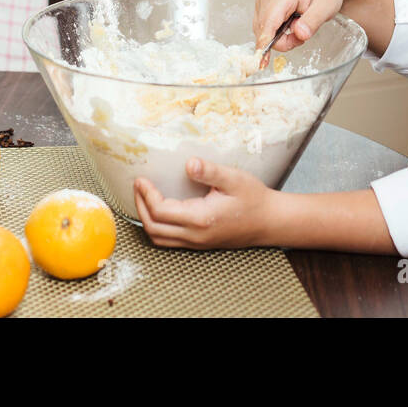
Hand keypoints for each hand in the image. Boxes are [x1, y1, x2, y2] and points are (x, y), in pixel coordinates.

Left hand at [134, 158, 276, 248]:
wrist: (269, 221)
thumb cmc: (254, 199)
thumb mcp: (234, 179)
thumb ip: (210, 171)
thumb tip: (189, 163)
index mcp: (200, 219)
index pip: (160, 211)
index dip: (146, 195)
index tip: (141, 179)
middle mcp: (195, 235)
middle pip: (153, 229)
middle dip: (140, 207)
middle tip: (138, 186)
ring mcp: (196, 242)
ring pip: (159, 239)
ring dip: (146, 219)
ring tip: (144, 197)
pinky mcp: (199, 243)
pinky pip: (169, 240)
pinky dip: (157, 227)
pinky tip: (160, 210)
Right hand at [253, 0, 348, 53]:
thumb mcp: (327, 6)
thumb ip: (313, 20)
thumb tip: (299, 34)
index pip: (268, 24)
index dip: (265, 44)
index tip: (262, 62)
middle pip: (264, 31)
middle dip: (283, 41)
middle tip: (304, 33)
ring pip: (262, 30)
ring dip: (280, 36)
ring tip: (300, 24)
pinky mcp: (263, 2)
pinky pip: (264, 26)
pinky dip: (277, 31)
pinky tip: (291, 22)